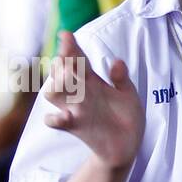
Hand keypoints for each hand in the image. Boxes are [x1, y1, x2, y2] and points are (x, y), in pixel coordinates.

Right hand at [42, 31, 143, 169]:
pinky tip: (66, 116)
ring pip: (53, 93)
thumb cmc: (126, 117)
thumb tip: (117, 62)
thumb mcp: (129, 96)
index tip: (65, 35)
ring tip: (66, 79)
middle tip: (68, 57)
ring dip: (56, 85)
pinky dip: (55, 118)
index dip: (70, 47)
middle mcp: (80, 93)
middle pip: (60, 72)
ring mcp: (75, 109)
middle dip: (61, 62)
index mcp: (93, 82)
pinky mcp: (74, 127)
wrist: (127, 146)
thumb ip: (122, 79)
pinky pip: (55, 121)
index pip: (77, 60)